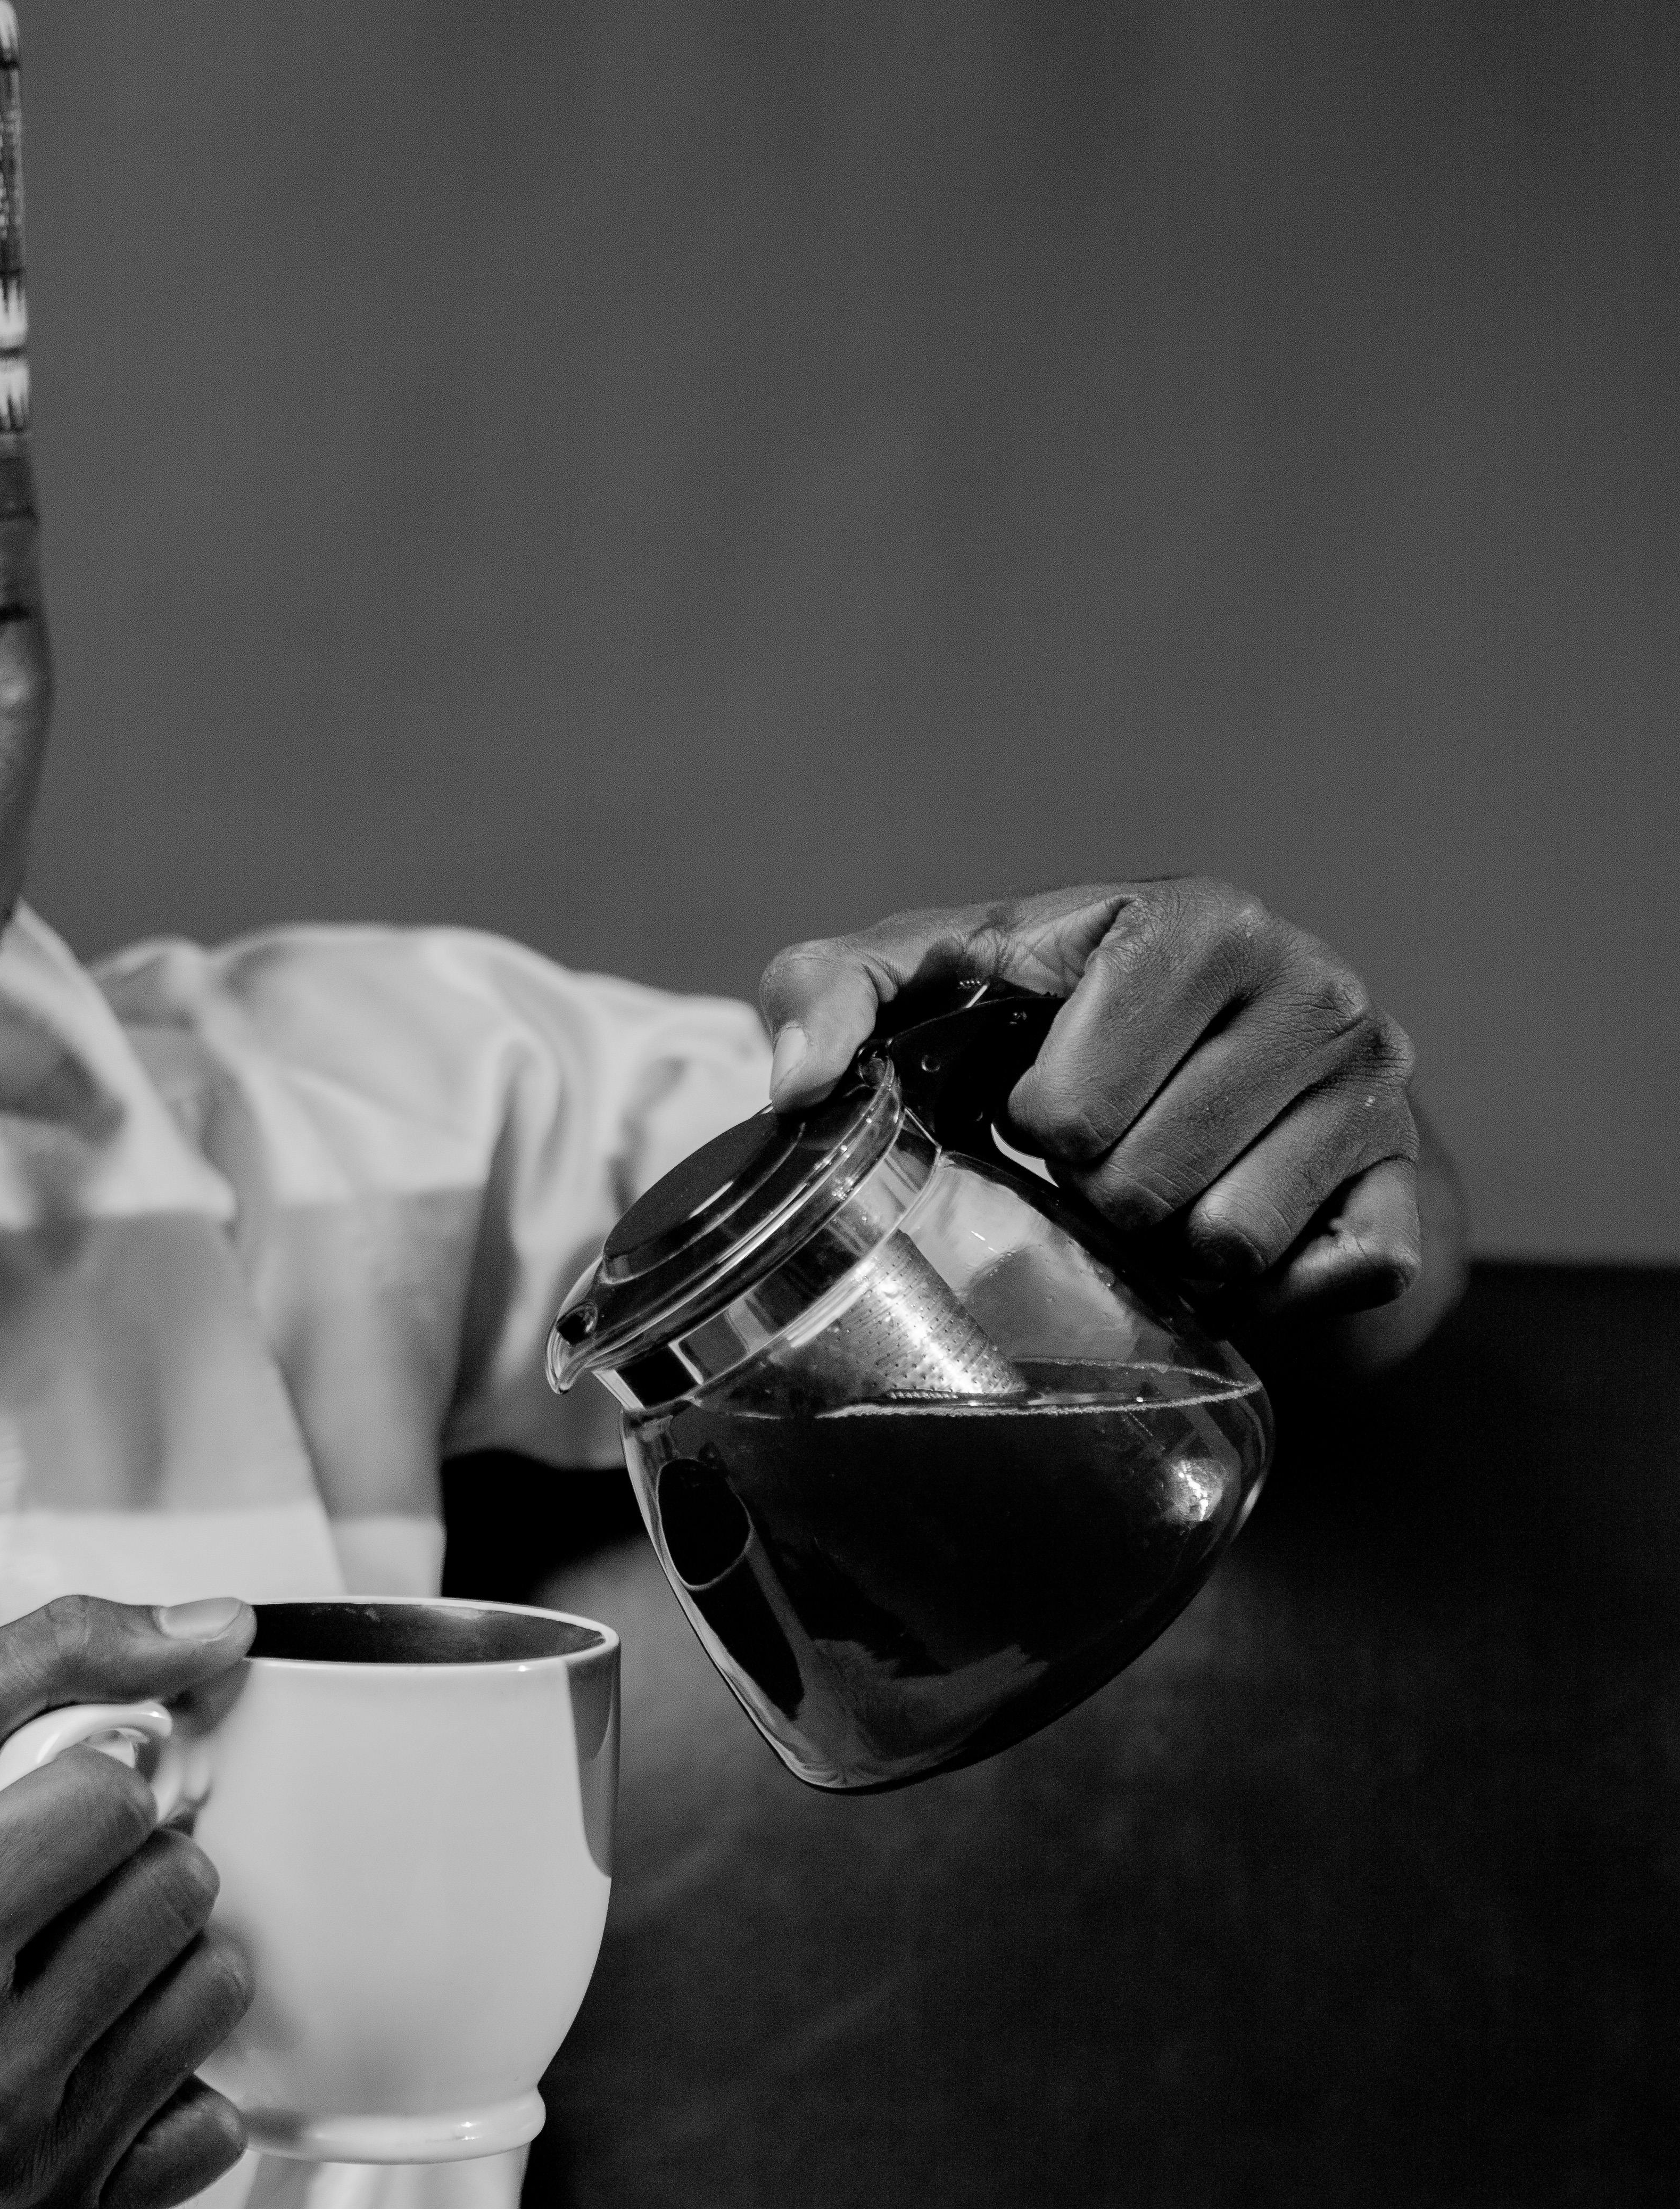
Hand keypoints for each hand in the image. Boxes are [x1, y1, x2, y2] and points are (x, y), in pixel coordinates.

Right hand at [0, 1592, 257, 2208]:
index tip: (15, 1808)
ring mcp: (16, 2162)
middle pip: (180, 1895)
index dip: (83, 1778)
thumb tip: (230, 1629)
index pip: (119, 1802)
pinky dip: (168, 2070)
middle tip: (36, 1887)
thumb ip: (67, 1652)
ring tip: (61, 1955)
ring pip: (213, 1995)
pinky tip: (83, 2043)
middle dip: (128, 1862)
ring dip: (159, 1954)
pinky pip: (217, 2124)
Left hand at [758, 882, 1427, 1323]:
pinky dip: (1270, 1291)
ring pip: (1229, 1241)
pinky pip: (1332, 1281)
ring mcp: (1377, 1084)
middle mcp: (1310, 983)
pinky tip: (1249, 1237)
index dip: (1036, 1124)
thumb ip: (829, 992)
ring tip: (1171, 1192)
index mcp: (1192, 918)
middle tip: (1111, 1160)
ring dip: (1175, 1245)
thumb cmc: (1061, 1030)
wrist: (1231, 1084)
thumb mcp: (931, 985)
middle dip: (1101, 1194)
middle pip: (1142, 1183)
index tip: (1043, 1100)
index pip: (1069, 1106)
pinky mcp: (1414, 1184)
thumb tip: (793, 1084)